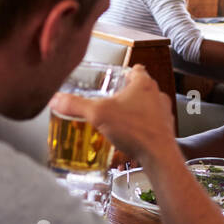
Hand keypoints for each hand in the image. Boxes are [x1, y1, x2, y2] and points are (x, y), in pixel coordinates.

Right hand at [50, 65, 174, 166]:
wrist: (159, 155)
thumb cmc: (135, 130)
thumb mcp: (98, 114)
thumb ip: (76, 105)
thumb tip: (57, 99)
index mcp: (143, 84)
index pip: (135, 69)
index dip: (124, 72)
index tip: (114, 77)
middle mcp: (157, 95)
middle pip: (140, 88)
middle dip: (126, 94)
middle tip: (111, 101)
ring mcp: (163, 112)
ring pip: (147, 106)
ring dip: (134, 112)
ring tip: (118, 120)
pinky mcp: (165, 129)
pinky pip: (151, 124)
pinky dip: (140, 128)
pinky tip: (128, 137)